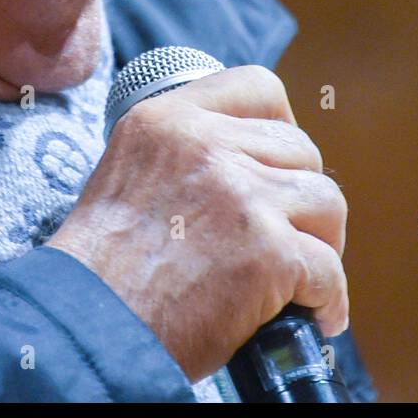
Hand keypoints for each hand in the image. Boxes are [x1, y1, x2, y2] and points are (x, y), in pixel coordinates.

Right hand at [46, 65, 347, 381]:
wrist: (88, 330)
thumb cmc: (102, 273)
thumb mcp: (128, 173)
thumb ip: (183, 154)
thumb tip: (252, 166)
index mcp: (167, 120)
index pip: (257, 88)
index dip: (282, 124)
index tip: (279, 163)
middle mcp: (207, 147)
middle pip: (300, 149)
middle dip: (301, 195)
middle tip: (290, 235)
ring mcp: (244, 197)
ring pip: (326, 202)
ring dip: (322, 242)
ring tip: (304, 277)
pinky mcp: (270, 253)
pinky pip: (330, 269)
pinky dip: (329, 298)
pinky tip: (313, 316)